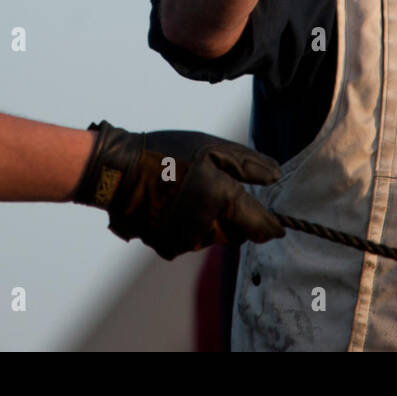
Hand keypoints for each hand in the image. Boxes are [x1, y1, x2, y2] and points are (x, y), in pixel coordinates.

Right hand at [74, 121, 284, 259]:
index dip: (271, 227)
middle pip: (235, 233)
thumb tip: (276, 177)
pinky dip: (188, 228)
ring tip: (189, 193)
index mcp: (222, 200)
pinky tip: (174, 206)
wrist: (119, 171)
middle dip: (234, 219)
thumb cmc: (168, 153)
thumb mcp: (211, 148)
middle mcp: (206, 227)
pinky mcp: (166, 247)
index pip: (259, 226)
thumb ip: (249, 164)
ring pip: (212, 237)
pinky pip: (189, 241)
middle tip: (217, 192)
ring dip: (210, 222)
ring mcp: (184, 241)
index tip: (278, 227)